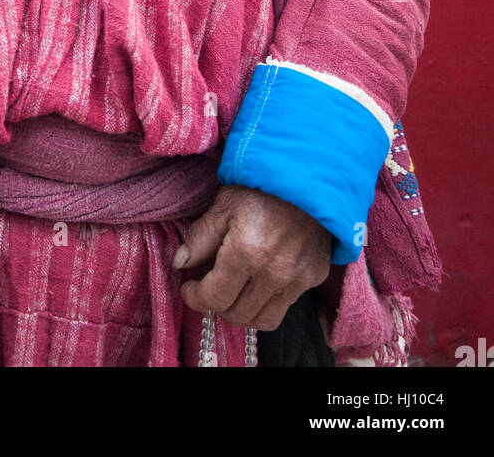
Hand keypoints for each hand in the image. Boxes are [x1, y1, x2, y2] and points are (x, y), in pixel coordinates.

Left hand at [173, 184, 331, 330]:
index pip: (215, 298)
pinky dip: (266, 302)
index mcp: (247, 252)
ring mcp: (297, 278)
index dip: (195, 297)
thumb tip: (181, 263)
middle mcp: (274, 272)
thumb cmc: (261, 185)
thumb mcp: (224, 204)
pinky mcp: (313, 278)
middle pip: (237, 314)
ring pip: (262, 320)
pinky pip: (284, 306)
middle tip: (209, 287)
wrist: (308, 176)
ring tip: (232, 291)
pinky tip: (256, 281)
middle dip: (216, 304)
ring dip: (241, 311)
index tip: (189, 288)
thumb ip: (201, 237)